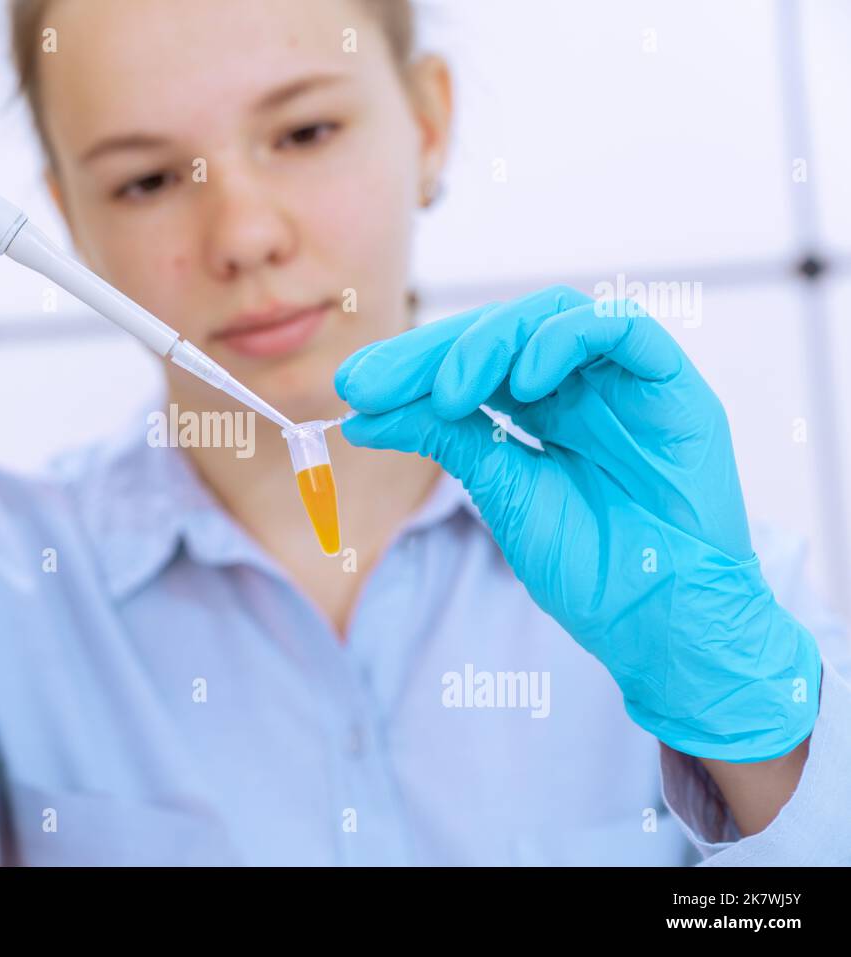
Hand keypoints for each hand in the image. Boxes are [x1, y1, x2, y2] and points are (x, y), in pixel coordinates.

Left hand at [335, 286, 820, 761]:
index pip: (472, 363)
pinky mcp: (675, 386)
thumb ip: (446, 438)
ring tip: (448, 394)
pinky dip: (567, 340)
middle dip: (431, 352)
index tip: (355, 390)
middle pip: (502, 332)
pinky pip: (624, 328)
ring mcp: (627, 381)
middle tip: (371, 382)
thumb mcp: (500, 490)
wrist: (663, 622)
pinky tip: (526, 382)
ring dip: (490, 342)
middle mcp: (583, 385)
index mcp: (544, 410)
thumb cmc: (592, 566)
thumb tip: (363, 414)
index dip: (412, 367)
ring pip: (554, 314)